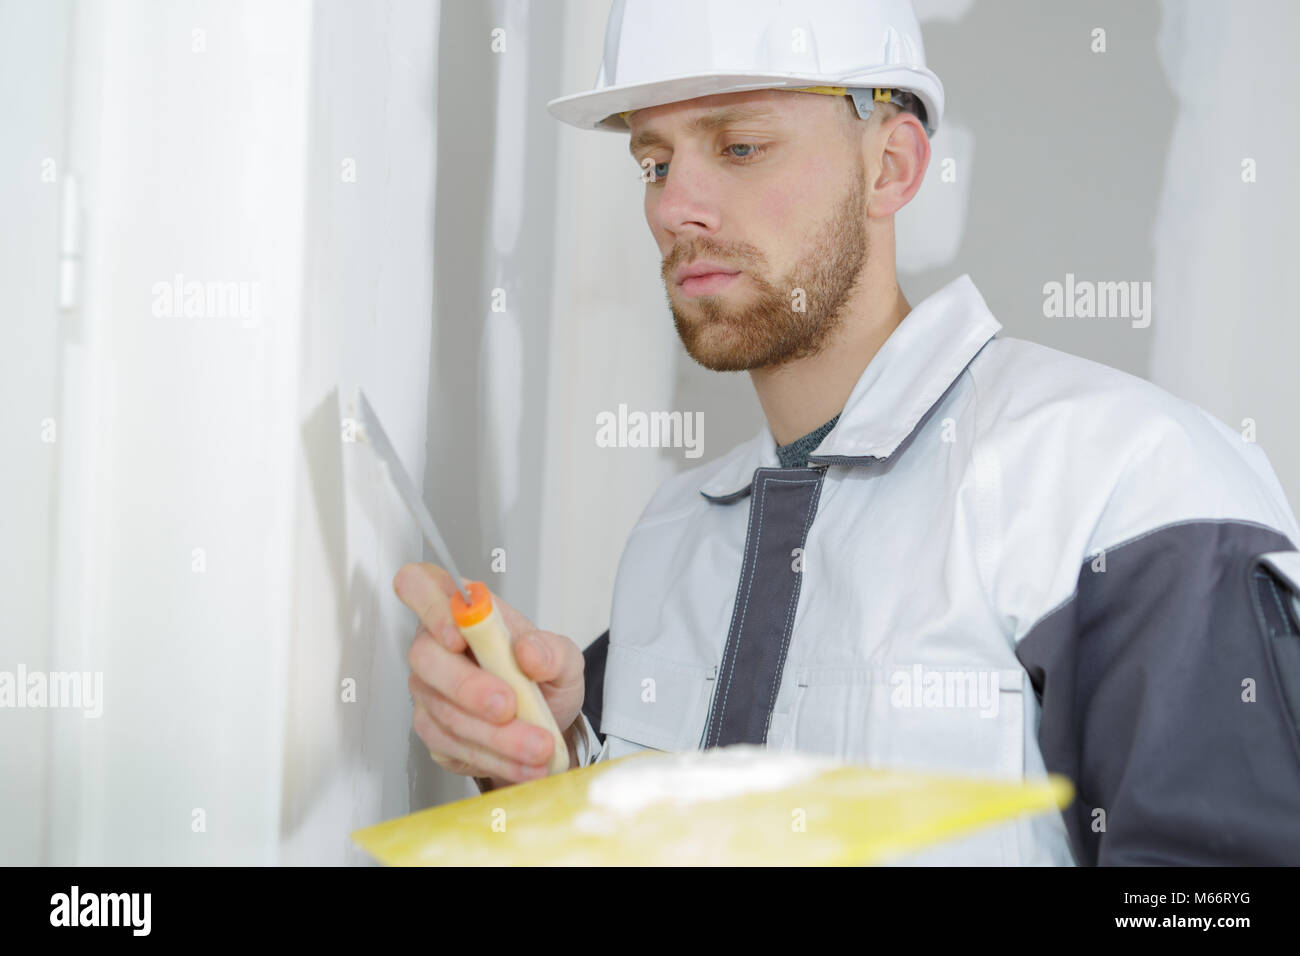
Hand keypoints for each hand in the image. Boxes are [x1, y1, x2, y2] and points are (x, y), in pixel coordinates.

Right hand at [394, 562, 585, 786]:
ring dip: (494, 734)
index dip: (431, 606)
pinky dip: (494, 758)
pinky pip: (452, 746)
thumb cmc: (542, 675)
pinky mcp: (434, 732)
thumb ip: (553, 651)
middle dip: (468, 686)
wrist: (546, 722)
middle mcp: (436, 647)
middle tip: (509, 706)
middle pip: (426, 657)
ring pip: (443, 711)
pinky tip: (523, 763)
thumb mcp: (565, 658)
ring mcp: (429, 691)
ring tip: (538, 746)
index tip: (459, 633)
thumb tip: (528, 652)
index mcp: (463, 611)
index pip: (421, 586)